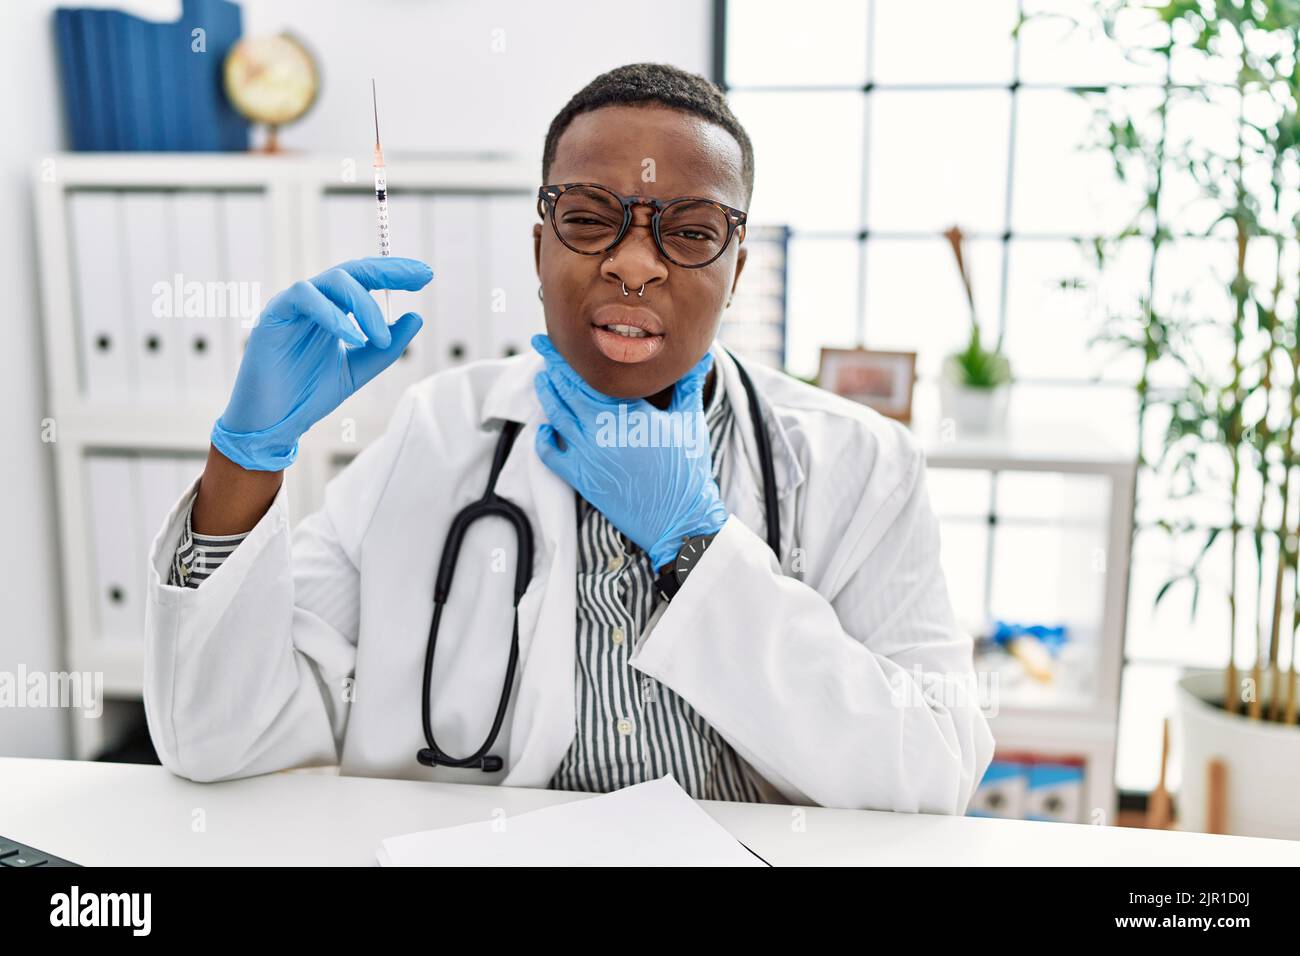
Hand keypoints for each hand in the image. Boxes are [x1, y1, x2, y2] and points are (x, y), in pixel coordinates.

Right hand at [212, 257, 432, 470]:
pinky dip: (333, 315)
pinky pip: (305, 297)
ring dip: (364, 306)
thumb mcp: (359, 369)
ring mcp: (293, 305)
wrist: (275, 422)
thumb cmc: (310, 394)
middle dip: (389, 271)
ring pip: (334, 282)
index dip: (394, 274)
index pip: (366, 281)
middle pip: (354, 270)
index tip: (425, 276)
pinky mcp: (274, 314)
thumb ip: (387, 348)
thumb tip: (416, 318)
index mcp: (334, 310)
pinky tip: (353, 338)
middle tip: (420, 277)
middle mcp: (314, 302)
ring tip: (380, 339)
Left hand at [531, 333, 727, 569]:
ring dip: (547, 394)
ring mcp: (587, 455)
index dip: (565, 355)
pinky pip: (550, 454)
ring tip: (542, 378)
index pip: (588, 374)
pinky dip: (543, 438)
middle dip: (550, 365)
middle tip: (540, 344)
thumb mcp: (690, 421)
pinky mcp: (581, 479)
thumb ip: (688, 384)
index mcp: (626, 411)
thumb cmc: (688, 469)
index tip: (550, 338)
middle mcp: (601, 430)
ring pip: (555, 416)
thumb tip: (700, 356)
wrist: (680, 518)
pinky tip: (545, 427)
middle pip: (566, 389)